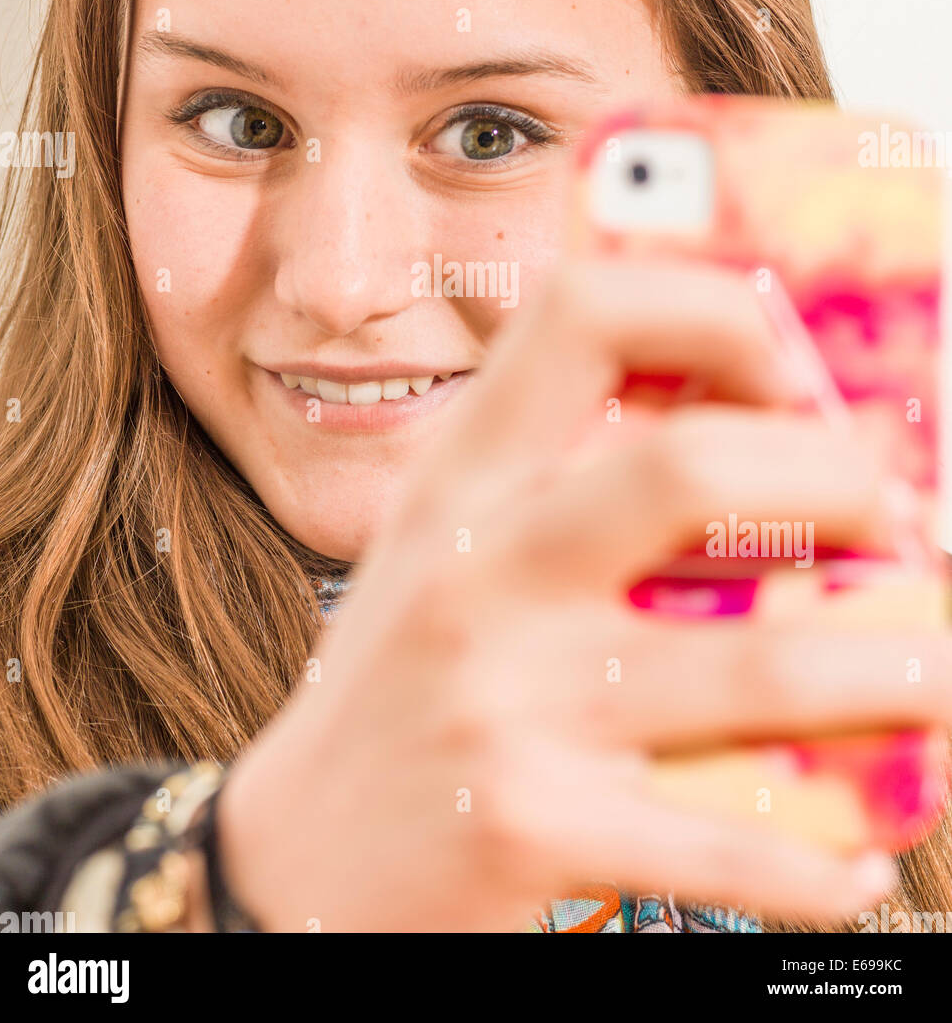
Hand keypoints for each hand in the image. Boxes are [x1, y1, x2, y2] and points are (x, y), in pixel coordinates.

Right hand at [216, 259, 949, 930]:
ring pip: (748, 666)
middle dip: (838, 486)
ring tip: (937, 677)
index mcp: (461, 478)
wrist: (290, 864)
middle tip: (896, 527)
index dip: (716, 316)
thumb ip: (559, 485)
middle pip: (690, 468)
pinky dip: (814, 864)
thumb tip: (760, 439)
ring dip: (887, 672)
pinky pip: (720, 841)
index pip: (584, 313)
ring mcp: (497, 695)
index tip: (792, 377)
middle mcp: (475, 566)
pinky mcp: (523, 825)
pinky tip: (855, 864)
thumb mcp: (447, 554)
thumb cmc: (398, 690)